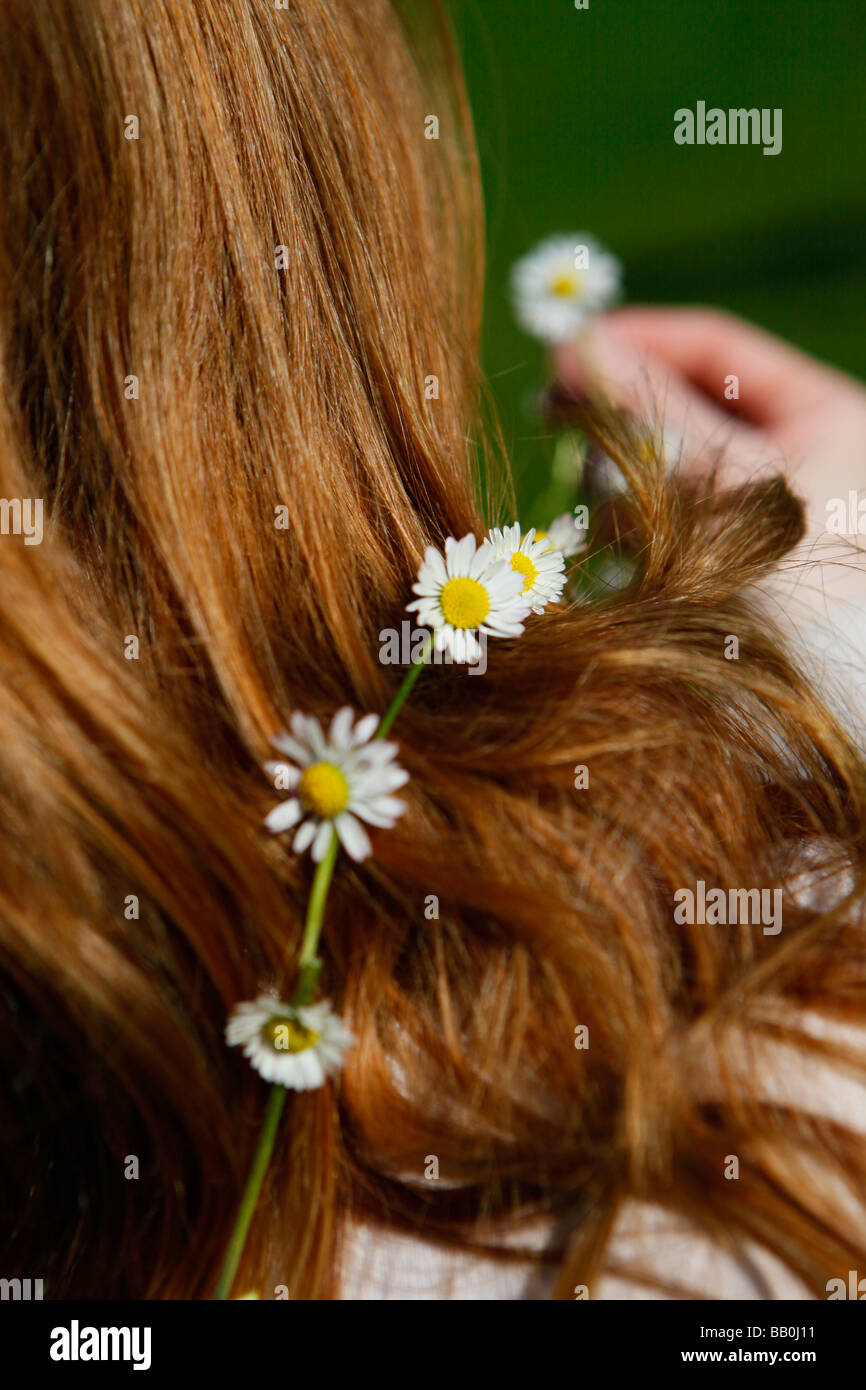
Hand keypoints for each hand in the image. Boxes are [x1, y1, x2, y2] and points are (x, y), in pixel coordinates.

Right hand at [552, 307, 865, 559]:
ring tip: (595, 490)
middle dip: (625, 410)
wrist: (831, 678)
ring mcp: (766, 504)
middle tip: (555, 410)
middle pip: (691, 401)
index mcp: (822, 408)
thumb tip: (584, 347)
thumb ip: (659, 410)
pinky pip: (673, 514)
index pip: (714, 346)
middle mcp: (799, 448)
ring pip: (674, 461)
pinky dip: (639, 517)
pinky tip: (613, 534)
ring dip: (627, 470)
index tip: (570, 350)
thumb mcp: (728, 478)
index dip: (640, 339)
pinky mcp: (734, 553)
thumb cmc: (798, 573)